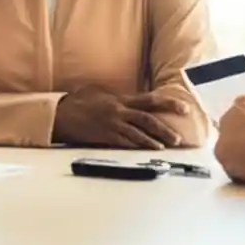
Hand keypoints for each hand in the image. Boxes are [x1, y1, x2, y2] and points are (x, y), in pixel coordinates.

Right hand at [53, 86, 184, 148]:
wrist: (61, 114)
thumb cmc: (79, 102)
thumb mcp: (99, 93)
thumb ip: (117, 97)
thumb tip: (129, 100)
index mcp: (120, 99)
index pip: (149, 100)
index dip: (168, 103)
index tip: (184, 108)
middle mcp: (119, 111)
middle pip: (147, 119)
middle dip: (165, 127)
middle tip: (179, 137)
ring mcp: (113, 125)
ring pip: (138, 133)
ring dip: (154, 140)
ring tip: (167, 146)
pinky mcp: (105, 137)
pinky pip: (125, 143)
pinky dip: (137, 146)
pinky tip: (147, 151)